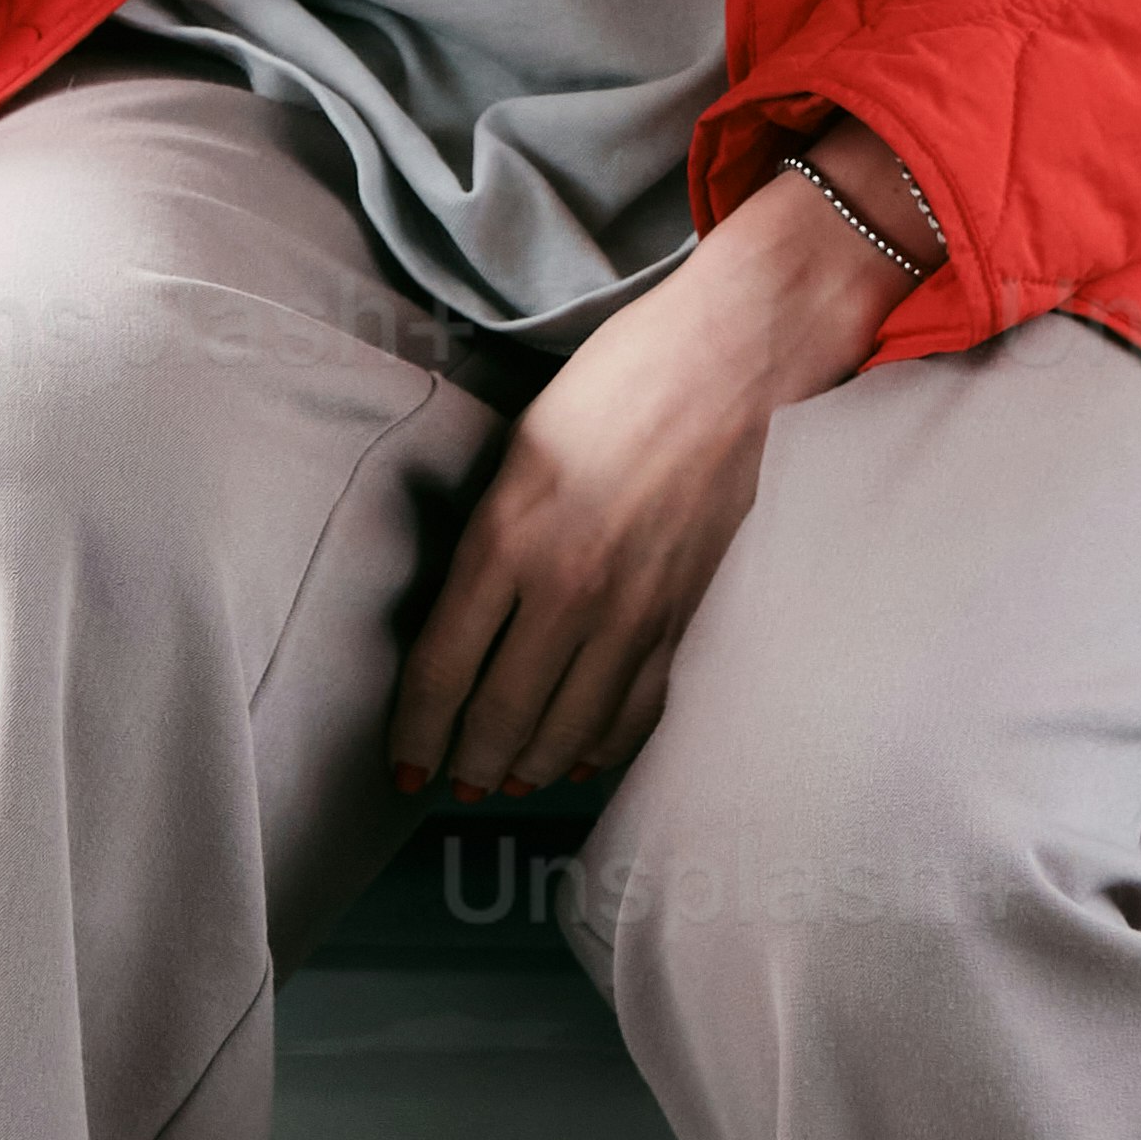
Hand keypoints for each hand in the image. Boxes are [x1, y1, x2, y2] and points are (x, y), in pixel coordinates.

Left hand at [385, 123, 938, 798]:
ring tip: (506, 781)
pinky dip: (604, 743)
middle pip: (502, 713)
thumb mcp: (522, 444)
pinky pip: (639, 705)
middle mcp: (569, 586)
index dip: (414, 731)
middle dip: (467, 763)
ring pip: (571, 726)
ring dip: (531, 766)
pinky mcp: (690, 612)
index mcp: (509, 535)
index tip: (399, 764)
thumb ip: (490, 533)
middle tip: (447, 786)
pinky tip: (583, 758)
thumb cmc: (624, 376)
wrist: (742, 354)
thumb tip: (463, 608)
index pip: (442, 668)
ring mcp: (637, 609)